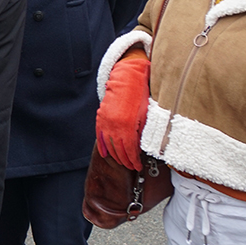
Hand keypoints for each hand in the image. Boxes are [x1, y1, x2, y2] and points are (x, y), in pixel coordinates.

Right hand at [96, 53, 150, 170]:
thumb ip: (143, 132)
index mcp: (127, 125)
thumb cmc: (139, 94)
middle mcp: (114, 125)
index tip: (137, 166)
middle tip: (131, 166)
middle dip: (125, 161)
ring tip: (121, 161)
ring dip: (115, 155)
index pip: (129, 150)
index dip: (133, 160)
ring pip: (108, 144)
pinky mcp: (100, 117)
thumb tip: (143, 146)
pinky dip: (102, 146)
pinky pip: (99, 136)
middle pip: (118, 150)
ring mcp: (105, 121)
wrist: (127, 78)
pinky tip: (106, 153)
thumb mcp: (145, 114)